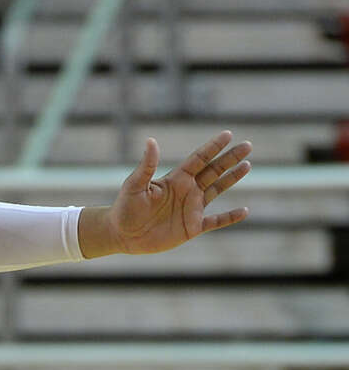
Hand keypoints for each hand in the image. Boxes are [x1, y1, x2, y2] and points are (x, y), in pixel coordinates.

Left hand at [100, 130, 251, 254]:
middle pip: (213, 170)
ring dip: (232, 178)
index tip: (228, 134)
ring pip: (217, 190)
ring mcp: (191, 209)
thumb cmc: (125, 208)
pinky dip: (230, 217)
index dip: (213, 147)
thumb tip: (151, 141)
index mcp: (175, 179)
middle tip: (248, 145)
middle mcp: (187, 191)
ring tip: (248, 165)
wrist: (122, 234)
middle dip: (230, 158)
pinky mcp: (192, 228)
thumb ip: (146, 165)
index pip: (199, 159)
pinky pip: (215, 222)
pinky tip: (245, 211)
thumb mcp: (134, 185)